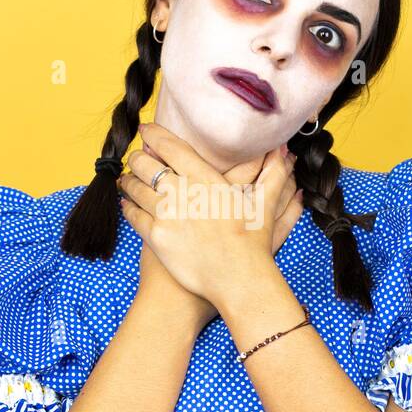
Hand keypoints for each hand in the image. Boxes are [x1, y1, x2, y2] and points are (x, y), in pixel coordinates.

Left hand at [117, 122, 299, 312]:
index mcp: (205, 178)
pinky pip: (133, 215)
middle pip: (145, 164)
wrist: (238, 281)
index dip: (153, 134)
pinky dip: (128, 206)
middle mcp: (182, 192)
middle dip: (137, 158)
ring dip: (128, 181)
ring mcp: (166, 215)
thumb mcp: (264, 204)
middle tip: (136, 158)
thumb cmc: (253, 243)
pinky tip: (128, 204)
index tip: (145, 130)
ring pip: (135, 188)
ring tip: (127, 180)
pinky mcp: (156, 238)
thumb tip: (283, 150)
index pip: (170, 146)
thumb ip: (273, 173)